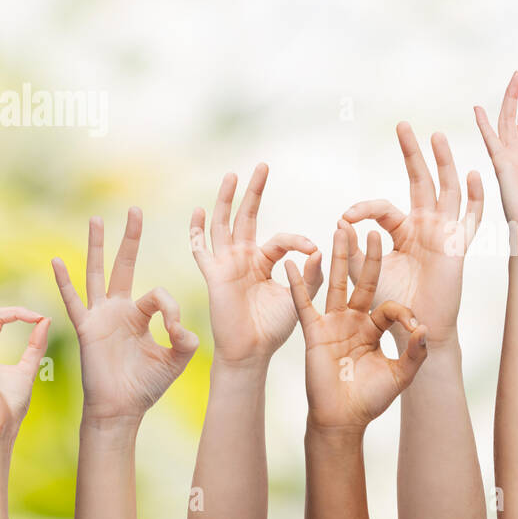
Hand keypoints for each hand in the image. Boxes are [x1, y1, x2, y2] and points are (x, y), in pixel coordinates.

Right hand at [52, 208, 198, 423]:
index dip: (170, 308)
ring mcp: (101, 316)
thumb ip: (185, 340)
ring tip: (97, 219)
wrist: (121, 409)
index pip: (157, 294)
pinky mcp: (86, 328)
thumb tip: (184, 327)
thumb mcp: (176, 360)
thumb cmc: (146, 386)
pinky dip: (65, 281)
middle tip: (135, 209)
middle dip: (131, 238)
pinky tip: (56, 260)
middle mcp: (120, 309)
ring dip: (97, 247)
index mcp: (142, 314)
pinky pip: (73, 301)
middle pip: (125, 264)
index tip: (176, 330)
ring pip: (98, 273)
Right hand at [191, 163, 321, 365]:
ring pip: (223, 224)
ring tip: (233, 175)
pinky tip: (197, 210)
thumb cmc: (273, 329)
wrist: (252, 353)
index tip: (314, 248)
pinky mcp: (213, 275)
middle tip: (262, 166)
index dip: (298, 240)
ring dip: (227, 200)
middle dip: (254, 191)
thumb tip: (321, 249)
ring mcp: (226, 264)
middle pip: (247, 217)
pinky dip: (197, 231)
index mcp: (264, 262)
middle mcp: (243, 258)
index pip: (281, 239)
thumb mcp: (299, 297)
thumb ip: (310, 274)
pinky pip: (200, 250)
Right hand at [287, 229, 427, 429]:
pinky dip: (299, 285)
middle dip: (368, 258)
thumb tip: (425, 328)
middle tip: (373, 231)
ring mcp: (333, 323)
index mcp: (375, 328)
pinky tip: (293, 264)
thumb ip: (415, 353)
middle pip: (362, 282)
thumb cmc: (371, 399)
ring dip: (337, 258)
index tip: (414, 325)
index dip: (402, 313)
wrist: (343, 419)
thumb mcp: (401, 376)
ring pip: (335, 284)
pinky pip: (305, 304)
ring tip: (339, 230)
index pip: (389, 307)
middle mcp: (354, 320)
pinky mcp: (314, 331)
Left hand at [340, 122, 482, 344]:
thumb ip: (353, 249)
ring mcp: (444, 233)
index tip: (344, 218)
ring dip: (443, 163)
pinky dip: (475, 198)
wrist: (416, 327)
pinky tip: (474, 174)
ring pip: (447, 190)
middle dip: (411, 153)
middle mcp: (425, 226)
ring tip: (437, 136)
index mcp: (402, 231)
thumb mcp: (365, 271)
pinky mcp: (458, 246)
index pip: (383, 206)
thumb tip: (340, 224)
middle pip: (420, 181)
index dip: (363, 208)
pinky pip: (472, 219)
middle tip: (402, 125)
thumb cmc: (391, 303)